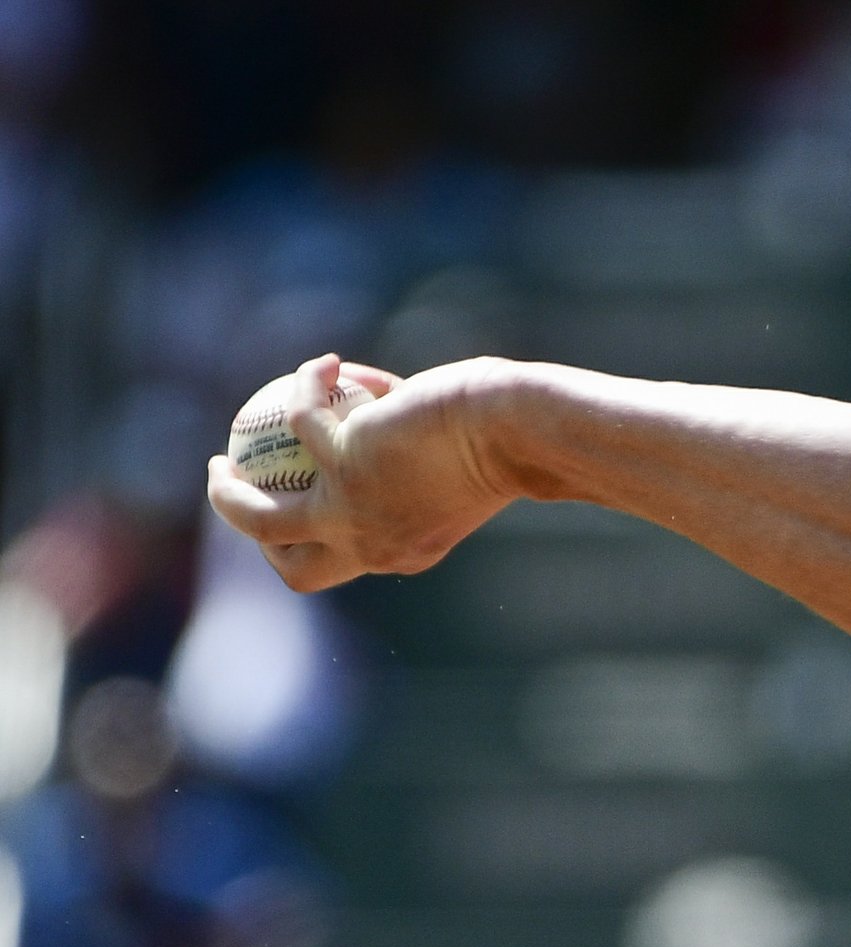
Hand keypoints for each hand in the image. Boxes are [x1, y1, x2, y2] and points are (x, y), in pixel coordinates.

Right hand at [205, 353, 518, 590]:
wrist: (513, 430)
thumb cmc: (501, 443)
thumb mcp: (456, 469)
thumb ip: (414, 472)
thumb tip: (382, 433)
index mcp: (401, 552)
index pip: (338, 566)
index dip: (305, 547)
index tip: (292, 508)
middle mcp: (374, 544)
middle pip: (291, 567)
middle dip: (255, 542)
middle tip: (238, 489)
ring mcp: (352, 509)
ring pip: (259, 518)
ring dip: (225, 492)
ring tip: (227, 452)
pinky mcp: (344, 461)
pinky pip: (299, 417)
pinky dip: (308, 384)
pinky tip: (326, 365)